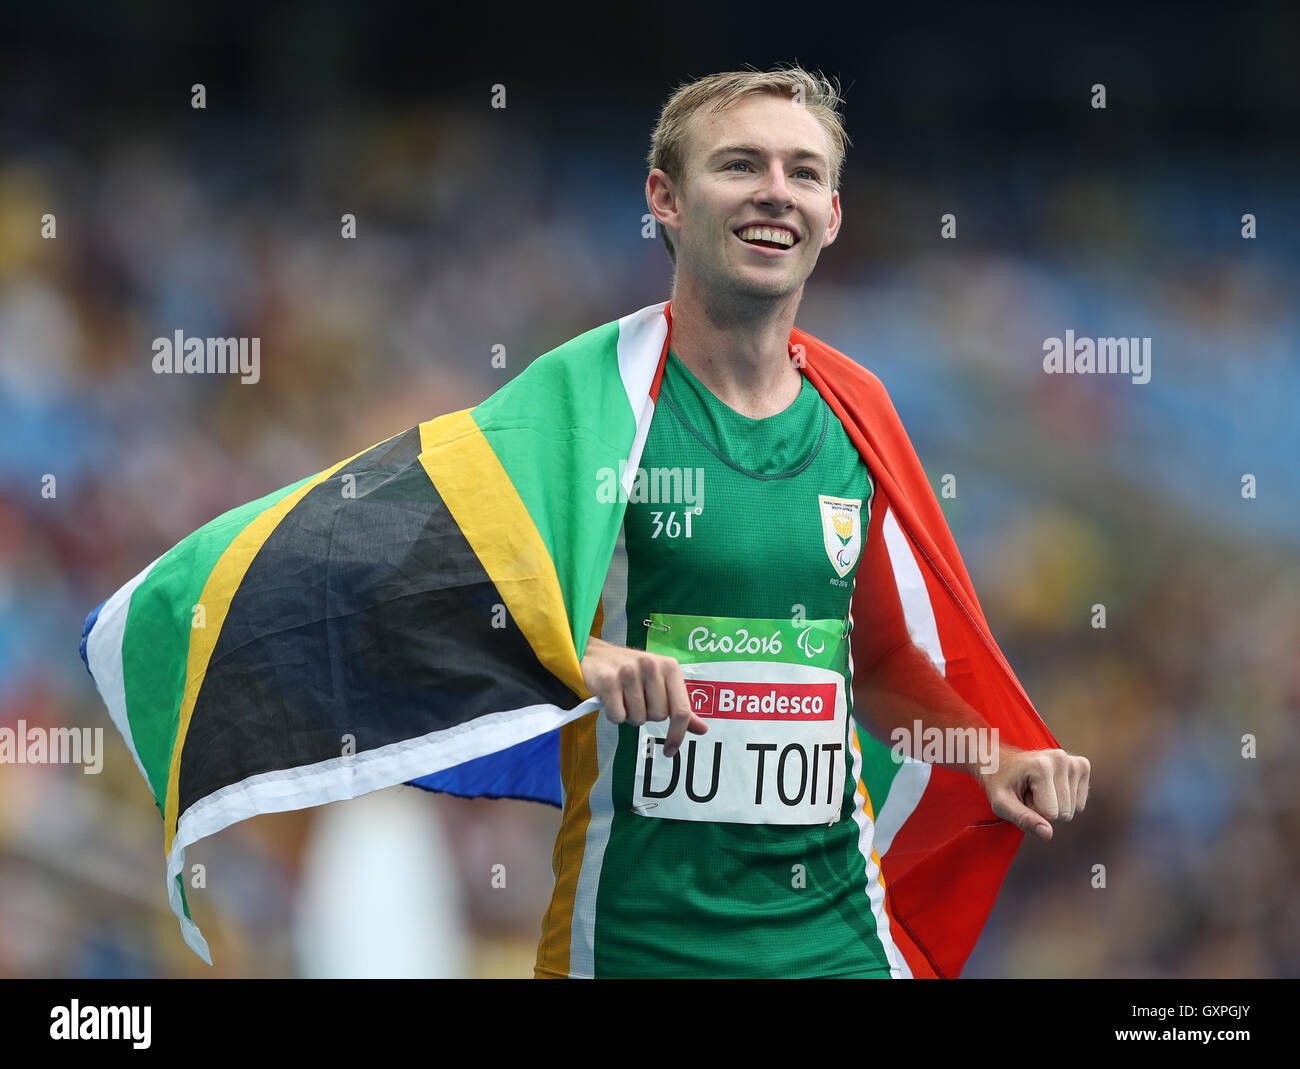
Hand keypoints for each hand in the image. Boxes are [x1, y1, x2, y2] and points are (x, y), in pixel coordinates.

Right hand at [580, 635, 707, 756]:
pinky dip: (614, 715)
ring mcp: (628, 671)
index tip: (670, 751)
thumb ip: (680, 707)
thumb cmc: (632, 672)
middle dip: (647, 715)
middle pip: (658, 716)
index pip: (681, 710)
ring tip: (623, 697)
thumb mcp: (660, 683)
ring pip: (638, 718)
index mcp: (669, 666)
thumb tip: (703, 729)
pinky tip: (611, 699)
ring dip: (630, 715)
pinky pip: (618, 717)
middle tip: (637, 700)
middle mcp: (651, 665)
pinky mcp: (608, 681)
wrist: (594, 656)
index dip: (677, 735)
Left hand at [979, 746, 1089, 841]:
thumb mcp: (1002, 804)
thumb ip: (1023, 819)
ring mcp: (1074, 762)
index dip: (1033, 811)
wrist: (1004, 762)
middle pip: (1064, 813)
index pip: (1050, 814)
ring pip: (1074, 809)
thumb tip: (1048, 834)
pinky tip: (1051, 785)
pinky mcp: (1082, 766)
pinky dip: (1066, 800)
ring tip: (1037, 787)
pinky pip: (1080, 803)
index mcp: (1041, 766)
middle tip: (1029, 791)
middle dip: (1045, 809)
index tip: (1021, 794)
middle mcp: (1061, 759)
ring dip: (1054, 804)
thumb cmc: (1001, 784)